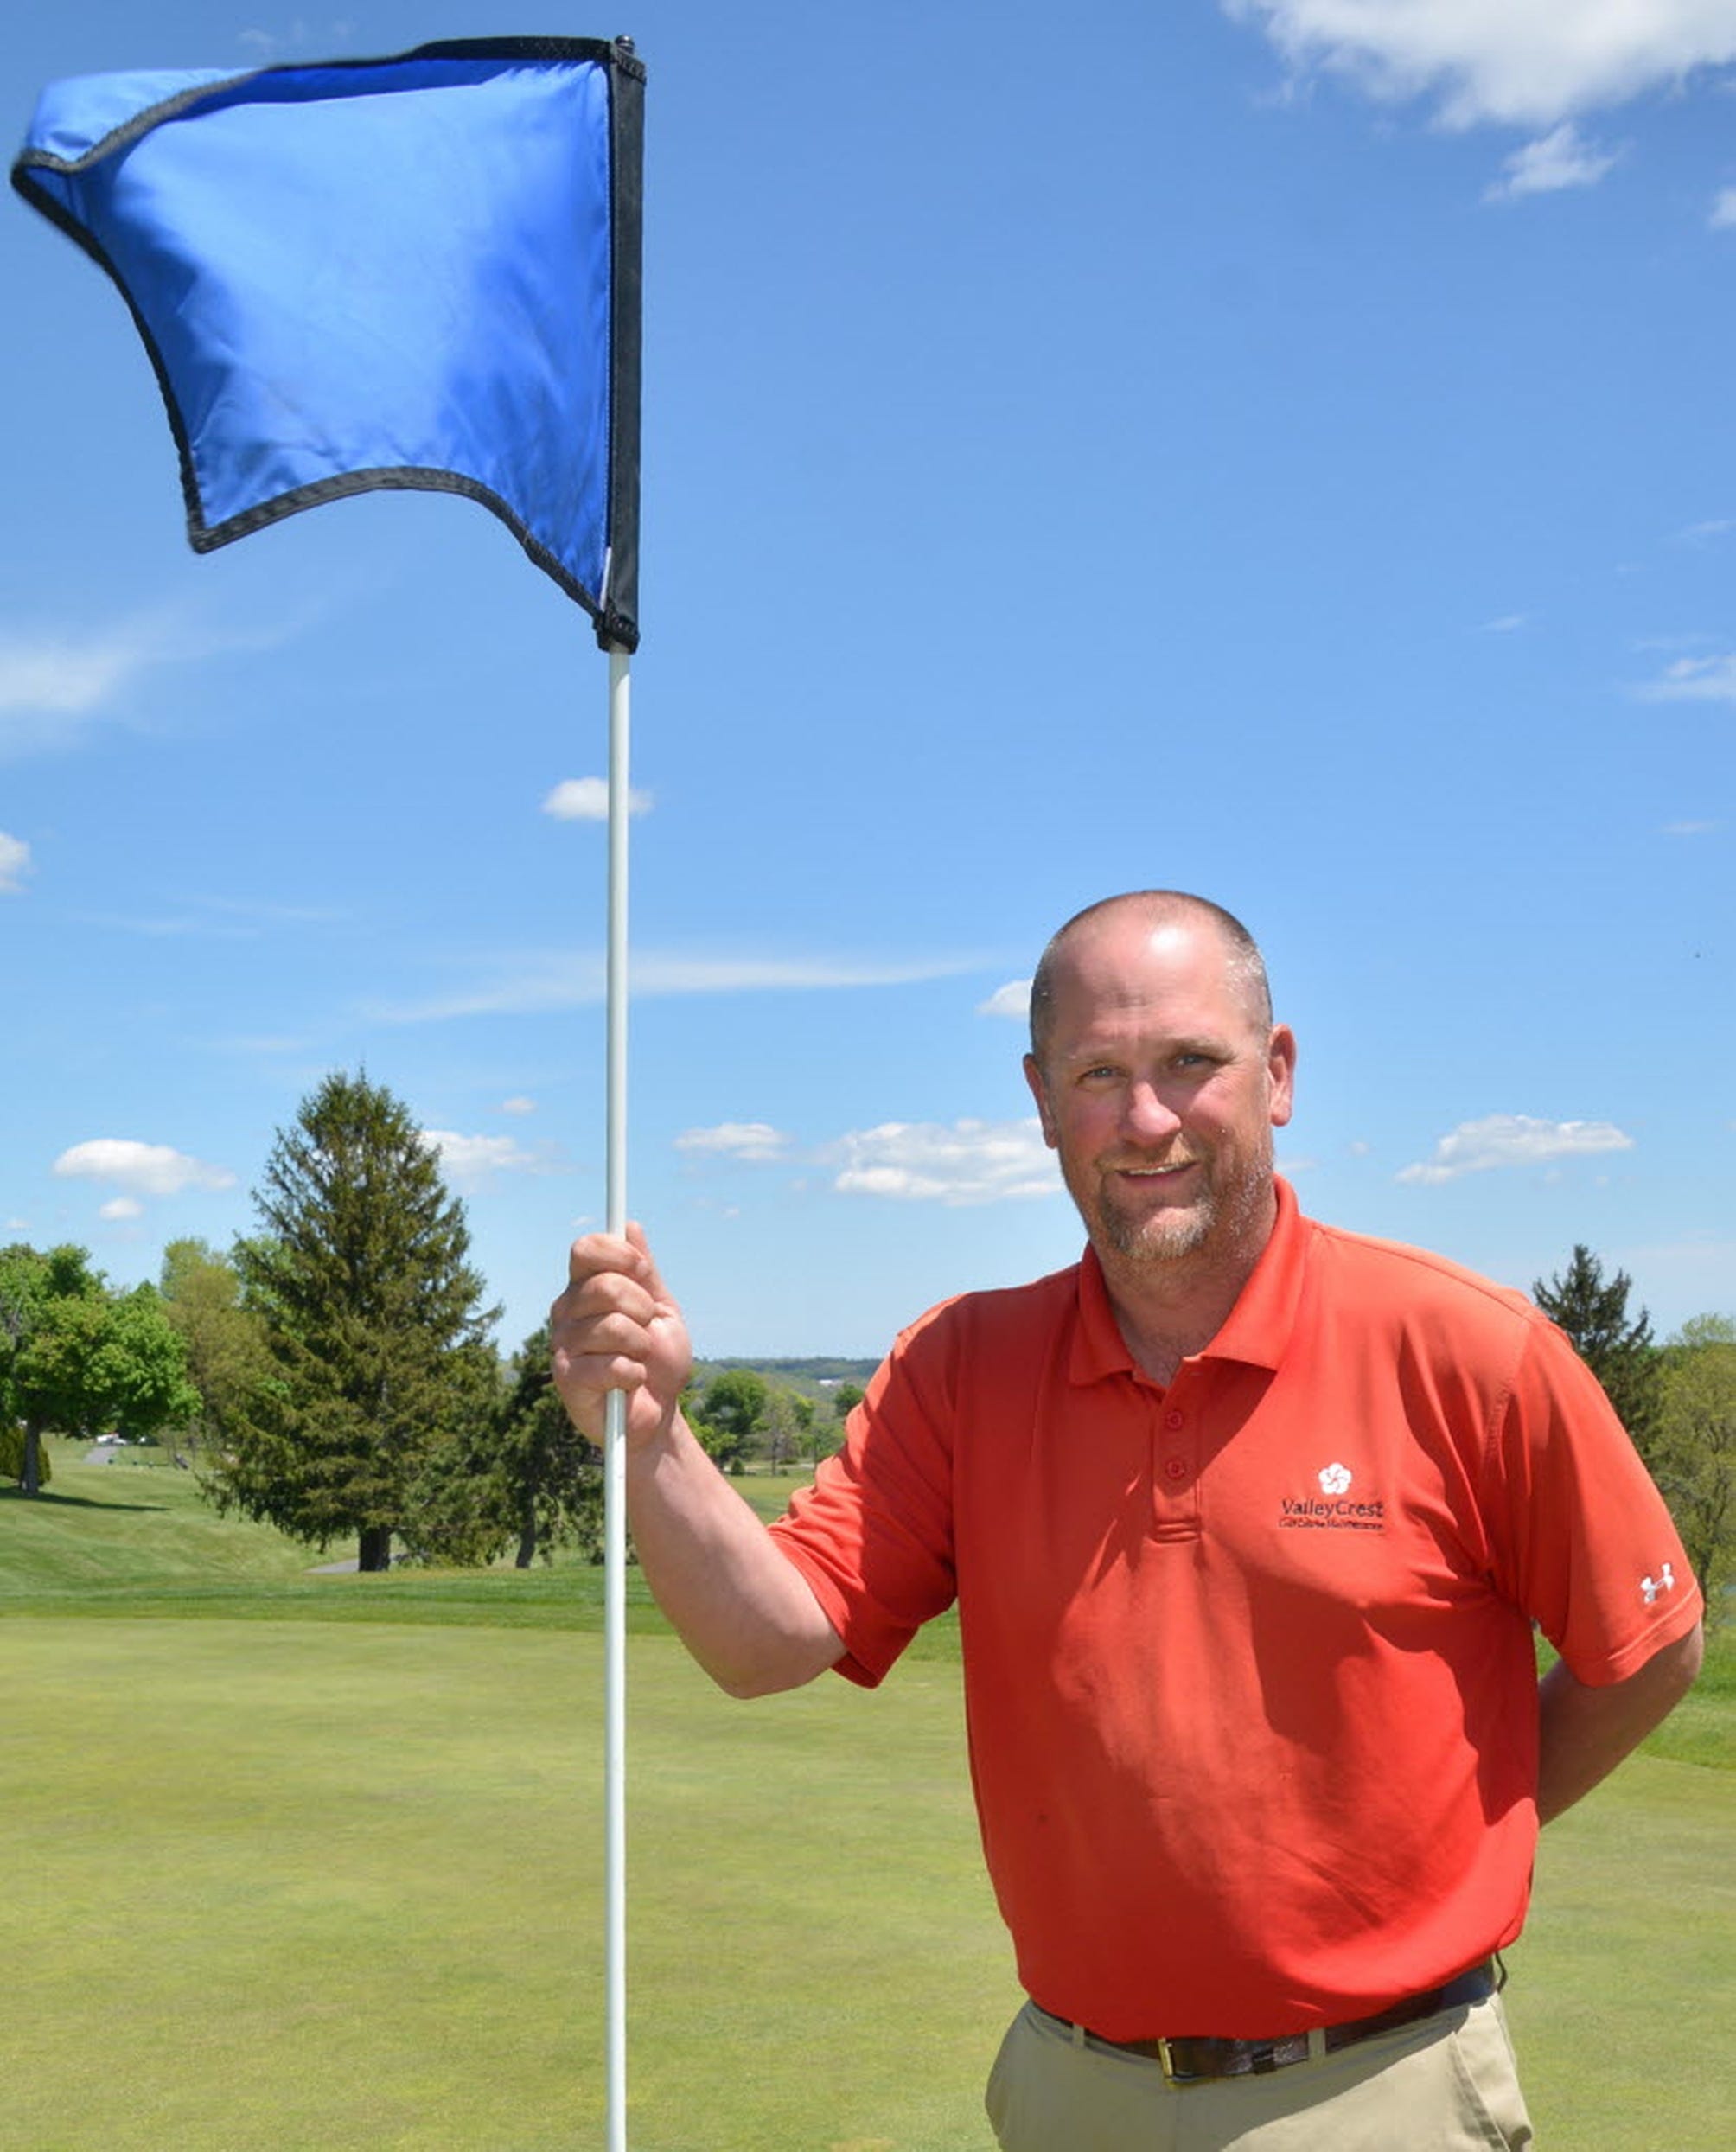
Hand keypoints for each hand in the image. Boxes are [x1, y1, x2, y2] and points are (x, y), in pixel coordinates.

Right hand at [550, 1224, 692, 1444]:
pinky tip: (629, 1383)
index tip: (643, 1271)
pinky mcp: (567, 1377)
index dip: (617, 1254)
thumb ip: (646, 1273)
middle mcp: (567, 1311)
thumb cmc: (658, 1362)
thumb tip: (630, 1226)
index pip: (585, 1250)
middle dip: (640, 1307)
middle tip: (646, 1328)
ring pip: (613, 1326)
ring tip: (638, 1359)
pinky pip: (611, 1363)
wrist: (658, 1415)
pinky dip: (634, 1374)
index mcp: (587, 1289)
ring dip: (641, 1346)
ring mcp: (564, 1343)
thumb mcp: (661, 1311)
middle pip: (603, 1285)